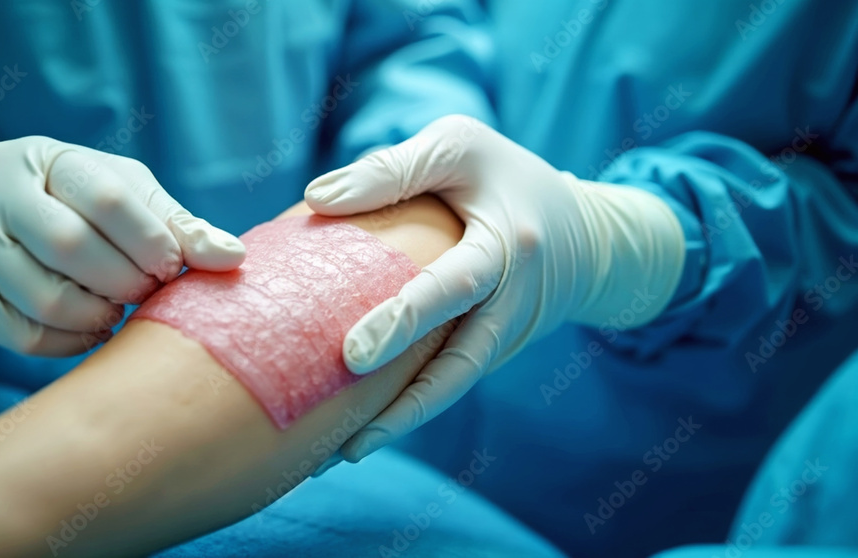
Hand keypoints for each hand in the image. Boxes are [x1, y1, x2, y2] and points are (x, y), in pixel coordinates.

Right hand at [0, 136, 244, 355]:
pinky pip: (23, 335)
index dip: (151, 241)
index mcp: (52, 162)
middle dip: (126, 280)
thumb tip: (233, 258)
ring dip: (98, 315)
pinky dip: (70, 342)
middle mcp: (6, 200)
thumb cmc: (70, 199)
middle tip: (148, 290)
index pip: (107, 199)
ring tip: (119, 309)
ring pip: (45, 297)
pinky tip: (93, 329)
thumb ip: (175, 224)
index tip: (172, 265)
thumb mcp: (119, 191)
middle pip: (72, 247)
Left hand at [304, 116, 685, 460]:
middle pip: (461, 360)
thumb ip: (393, 170)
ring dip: (405, 423)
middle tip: (348, 436)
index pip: (454, 285)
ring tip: (342, 455)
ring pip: (456, 387)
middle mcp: (515, 301)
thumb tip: (315, 198)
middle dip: (408, 402)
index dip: (405, 319)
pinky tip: (361, 429)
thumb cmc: (506, 177)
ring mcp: (509, 334)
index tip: (353, 354)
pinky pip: (452, 381)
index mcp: (509, 245)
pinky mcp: (495, 351)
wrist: (585, 235)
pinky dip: (412, 407)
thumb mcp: (460, 147)